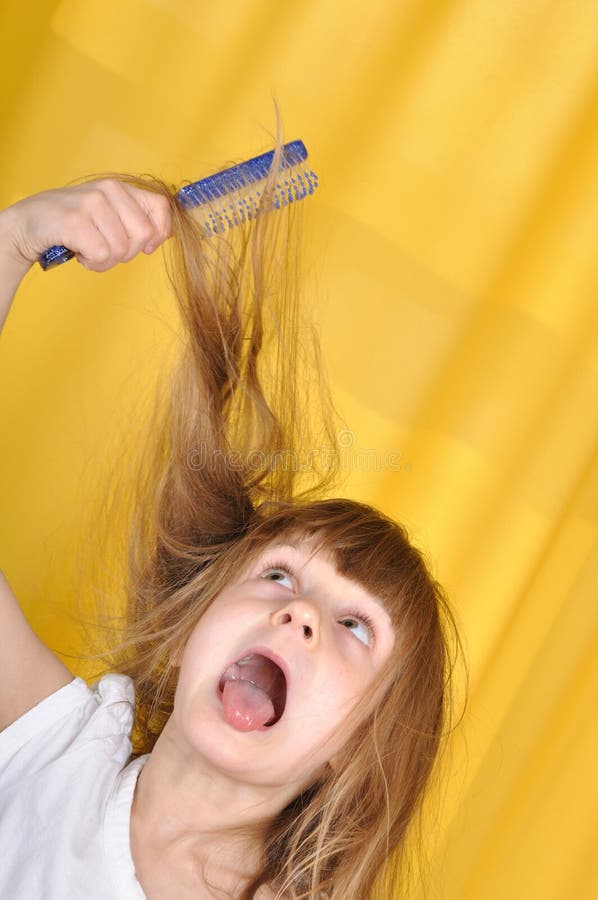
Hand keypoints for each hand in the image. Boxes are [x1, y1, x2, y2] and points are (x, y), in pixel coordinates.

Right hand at [2, 179, 172, 272]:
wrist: (29, 223)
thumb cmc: (74, 223)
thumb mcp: (108, 214)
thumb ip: (136, 219)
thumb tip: (169, 233)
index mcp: (120, 188)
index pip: (161, 207)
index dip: (160, 233)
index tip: (146, 247)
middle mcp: (108, 190)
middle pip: (144, 235)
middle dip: (127, 252)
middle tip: (105, 248)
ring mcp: (92, 203)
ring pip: (122, 250)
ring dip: (105, 260)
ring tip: (88, 249)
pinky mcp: (76, 221)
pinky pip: (102, 256)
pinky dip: (92, 264)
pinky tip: (79, 253)